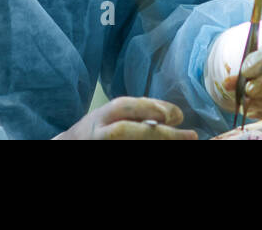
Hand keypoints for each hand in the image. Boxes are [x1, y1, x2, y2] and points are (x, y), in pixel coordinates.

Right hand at [53, 97, 197, 139]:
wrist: (71, 146)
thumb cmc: (100, 128)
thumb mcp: (115, 114)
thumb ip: (140, 112)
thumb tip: (175, 117)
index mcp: (102, 115)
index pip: (125, 106)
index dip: (152, 108)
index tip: (178, 116)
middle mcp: (100, 132)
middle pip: (127, 132)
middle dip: (162, 134)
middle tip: (191, 135)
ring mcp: (101, 147)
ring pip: (133, 144)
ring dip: (160, 144)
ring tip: (184, 141)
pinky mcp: (105, 155)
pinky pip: (133, 150)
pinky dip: (152, 150)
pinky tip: (167, 147)